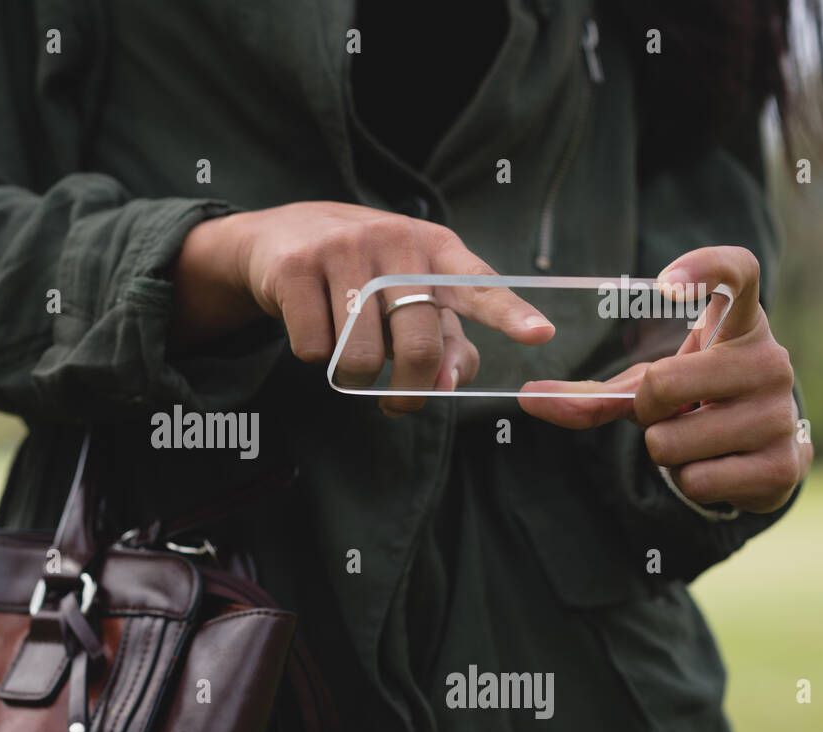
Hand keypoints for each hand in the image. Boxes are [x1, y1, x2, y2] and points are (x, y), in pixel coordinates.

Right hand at [171, 201, 553, 415]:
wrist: (282, 237)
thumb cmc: (365, 277)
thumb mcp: (413, 295)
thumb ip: (446, 341)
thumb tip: (448, 386)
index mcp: (436, 248)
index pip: (479, 285)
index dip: (509, 314)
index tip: (541, 334)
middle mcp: (394, 241)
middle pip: (417, 346)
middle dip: (409, 390)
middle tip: (399, 403)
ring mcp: (342, 250)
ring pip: (358, 357)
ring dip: (355, 378)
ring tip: (349, 358)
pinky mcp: (296, 268)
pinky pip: (314, 350)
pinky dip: (315, 358)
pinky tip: (314, 329)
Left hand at [518, 246, 810, 513]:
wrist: (762, 454)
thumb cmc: (696, 402)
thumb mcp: (649, 386)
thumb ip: (591, 392)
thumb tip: (529, 397)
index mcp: (740, 325)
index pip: (739, 272)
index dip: (704, 269)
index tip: (664, 285)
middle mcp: (770, 361)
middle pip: (663, 381)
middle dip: (645, 408)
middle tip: (672, 410)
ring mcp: (779, 414)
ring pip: (670, 441)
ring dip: (665, 450)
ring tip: (695, 439)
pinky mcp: (782, 466)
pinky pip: (694, 481)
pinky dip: (686, 481)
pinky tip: (714, 467)